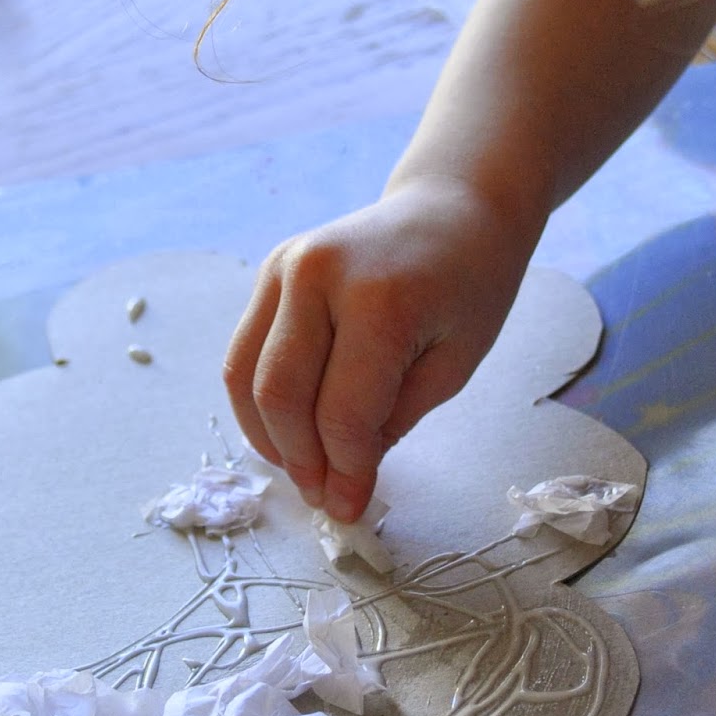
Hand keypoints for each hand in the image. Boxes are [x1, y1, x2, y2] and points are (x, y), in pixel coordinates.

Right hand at [223, 176, 534, 522]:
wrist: (453, 207)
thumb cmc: (470, 285)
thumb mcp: (454, 363)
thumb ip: (392, 420)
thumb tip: (340, 482)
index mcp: (378, 298)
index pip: (342, 411)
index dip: (345, 472)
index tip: (352, 508)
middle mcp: (316, 274)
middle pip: (280, 395)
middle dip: (300, 460)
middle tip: (324, 497)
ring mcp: (283, 267)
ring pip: (245, 376)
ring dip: (268, 436)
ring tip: (304, 469)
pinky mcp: (269, 271)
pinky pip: (245, 351)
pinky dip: (260, 402)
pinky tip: (290, 430)